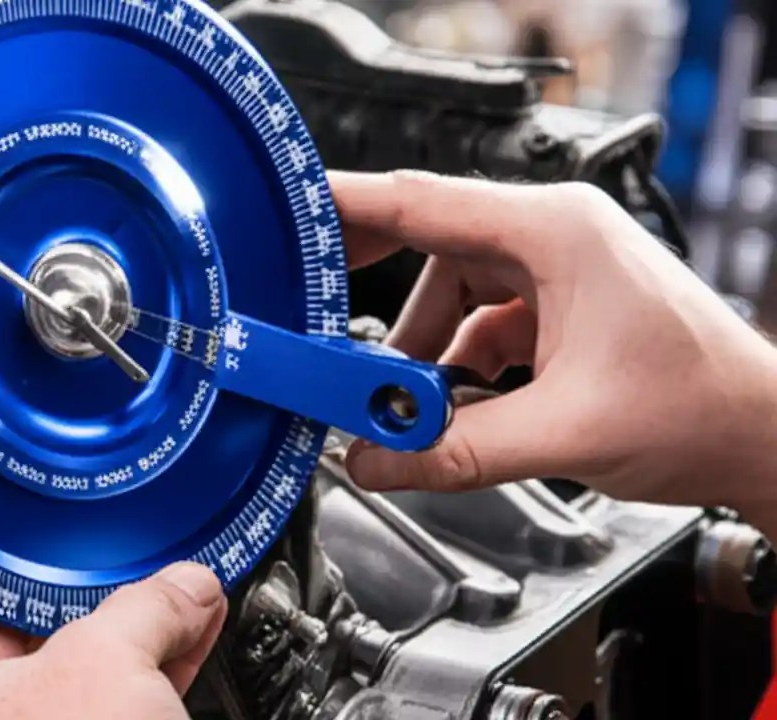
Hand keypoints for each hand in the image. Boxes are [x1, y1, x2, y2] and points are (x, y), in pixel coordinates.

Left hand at [0, 554, 226, 719]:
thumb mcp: (106, 669)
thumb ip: (145, 610)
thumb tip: (183, 585)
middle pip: (12, 632)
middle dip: (65, 585)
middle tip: (95, 539)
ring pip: (78, 672)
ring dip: (125, 627)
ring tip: (166, 581)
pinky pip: (120, 707)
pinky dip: (154, 672)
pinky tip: (189, 633)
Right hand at [330, 170, 776, 536]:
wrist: (758, 433)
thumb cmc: (700, 407)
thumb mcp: (561, 433)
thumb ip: (453, 453)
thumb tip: (374, 463)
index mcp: (554, 232)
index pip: (423, 202)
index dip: (346, 206)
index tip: (290, 210)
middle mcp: (551, 235)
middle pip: (427, 238)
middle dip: (366, 277)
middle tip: (312, 302)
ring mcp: (555, 267)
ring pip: (447, 288)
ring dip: (417, 345)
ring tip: (402, 399)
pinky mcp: (557, 304)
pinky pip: (477, 319)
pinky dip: (451, 361)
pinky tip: (447, 404)